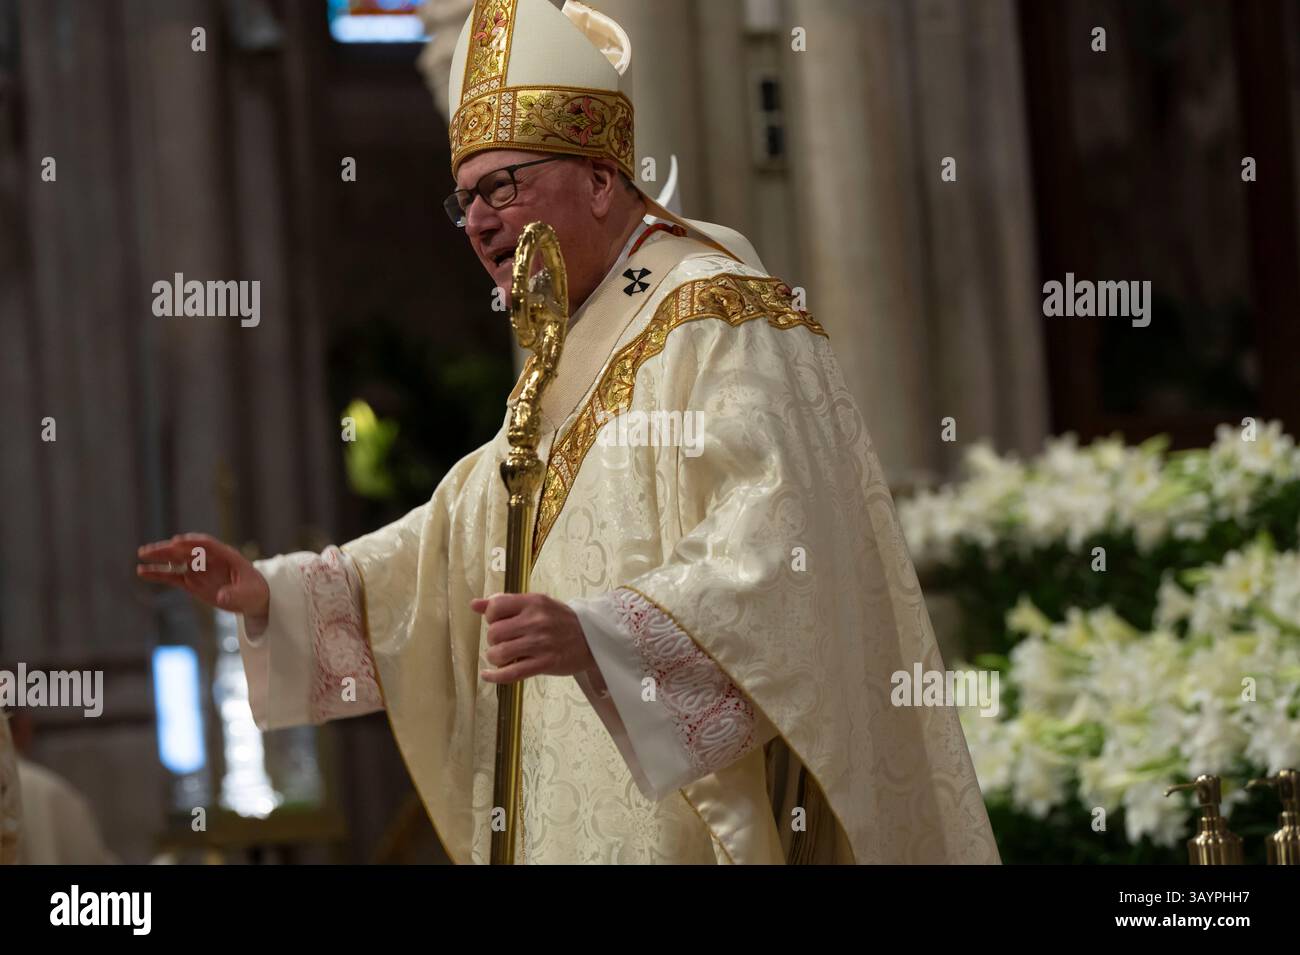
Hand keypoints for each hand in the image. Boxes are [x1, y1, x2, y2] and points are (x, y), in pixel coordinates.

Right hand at [136, 532, 269, 617]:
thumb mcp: (248, 594)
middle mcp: (209, 559)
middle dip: (169, 549)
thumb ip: (235, 594)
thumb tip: (222, 597)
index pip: (207, 545)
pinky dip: (158, 574)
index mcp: (226, 555)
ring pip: (176, 560)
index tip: (177, 541)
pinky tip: (142, 572)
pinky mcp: (191, 581)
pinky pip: (172, 576)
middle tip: (150, 549)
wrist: (252, 599)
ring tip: (141, 554)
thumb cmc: (254, 592)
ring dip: (160, 557)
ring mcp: (199, 569)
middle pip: (187, 550)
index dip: (192, 543)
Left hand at [471, 593, 594, 684]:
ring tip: (504, 656)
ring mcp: (541, 643)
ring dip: (496, 657)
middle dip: (493, 640)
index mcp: (533, 602)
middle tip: (505, 641)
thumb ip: (505, 603)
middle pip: (494, 633)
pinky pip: (511, 673)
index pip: (496, 606)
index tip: (499, 622)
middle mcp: (536, 621)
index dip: (491, 617)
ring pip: (500, 653)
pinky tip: (487, 675)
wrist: (593, 637)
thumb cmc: (560, 620)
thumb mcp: (536, 604)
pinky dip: (495, 676)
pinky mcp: (545, 664)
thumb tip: (474, 605)